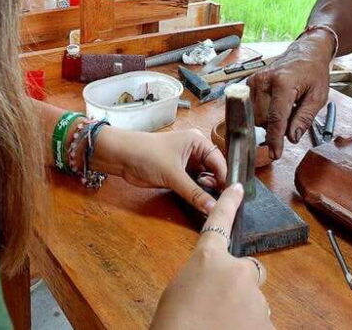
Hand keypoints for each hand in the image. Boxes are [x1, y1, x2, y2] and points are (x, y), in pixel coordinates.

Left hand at [94, 128, 226, 214]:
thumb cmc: (146, 155)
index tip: (230, 198)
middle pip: (214, 171)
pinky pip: (193, 185)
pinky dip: (196, 194)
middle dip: (216, 186)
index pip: (220, 162)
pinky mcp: (178, 174)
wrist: (121, 157)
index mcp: (198, 142)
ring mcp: (187, 163)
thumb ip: (194, 193)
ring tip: (210, 205)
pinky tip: (200, 204)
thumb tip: (213, 209)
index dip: (225, 179)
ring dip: (206, 192)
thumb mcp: (173, 175)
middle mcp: (195, 151)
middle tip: (220, 204)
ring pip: (204, 180)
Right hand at [151, 184, 272, 329]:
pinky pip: (261, 322)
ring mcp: (255, 297)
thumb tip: (213, 282)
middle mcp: (236, 271)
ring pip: (255, 299)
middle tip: (222, 302)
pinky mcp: (267, 322)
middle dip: (241, 281)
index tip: (239, 189)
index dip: (229, 204)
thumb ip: (201, 275)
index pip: (219, 222)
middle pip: (249, 269)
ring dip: (243, 310)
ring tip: (220, 324)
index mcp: (208, 258)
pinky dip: (249, 327)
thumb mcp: (179, 288)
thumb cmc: (173, 322)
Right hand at [248, 31, 332, 159]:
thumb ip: (304, 118)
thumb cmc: (313, 73)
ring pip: (255, 116)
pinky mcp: (248, 83)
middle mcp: (264, 81)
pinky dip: (263, 112)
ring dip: (269, 119)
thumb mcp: (318, 97)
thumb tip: (291, 137)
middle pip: (263, 120)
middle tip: (293, 115)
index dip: (275, 139)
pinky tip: (274, 103)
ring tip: (285, 106)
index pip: (276, 118)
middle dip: (276, 126)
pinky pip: (252, 108)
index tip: (275, 154)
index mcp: (283, 83)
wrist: (304, 52)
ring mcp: (253, 81)